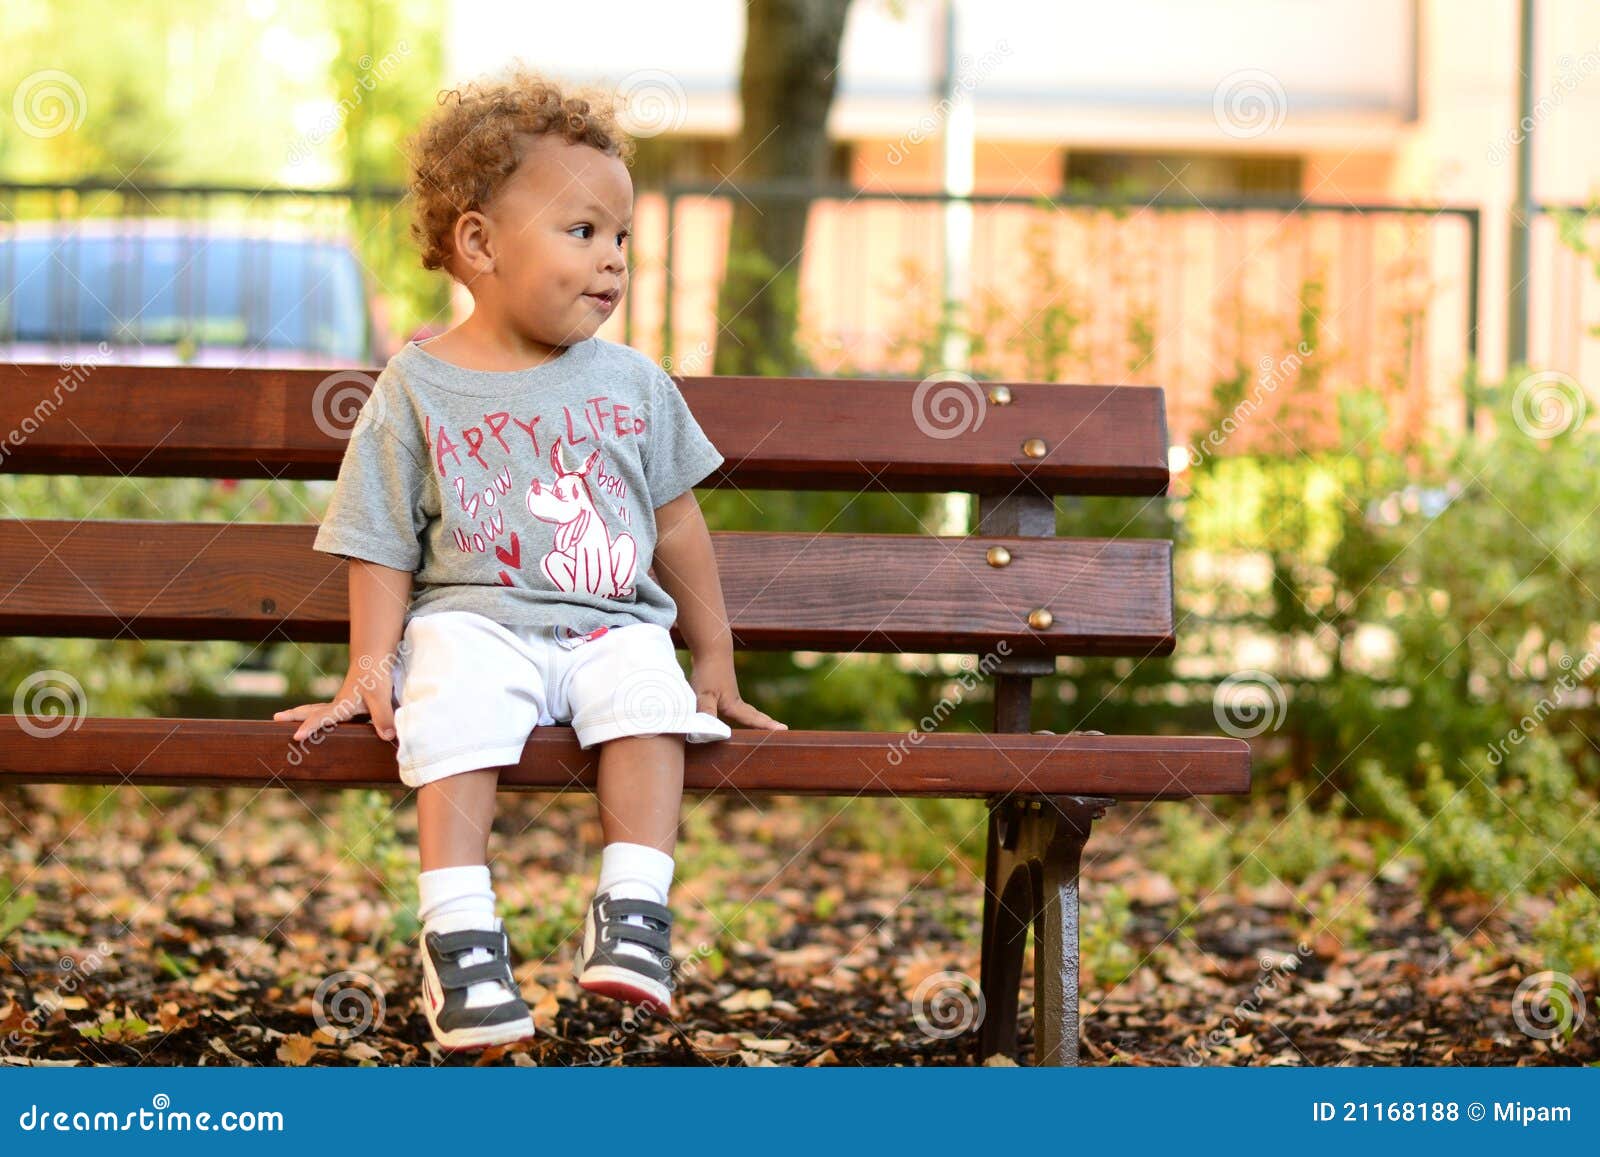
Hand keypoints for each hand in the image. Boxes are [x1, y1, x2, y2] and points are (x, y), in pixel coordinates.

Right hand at [273, 663, 396, 743]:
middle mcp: (336, 705)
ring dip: (300, 714)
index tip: (296, 736)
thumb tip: (387, 737)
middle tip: (275, 718)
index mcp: (342, 705)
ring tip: (282, 718)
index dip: (310, 727)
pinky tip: (313, 721)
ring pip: (315, 710)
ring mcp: (339, 704)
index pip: (322, 717)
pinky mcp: (344, 704)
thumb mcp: (382, 697)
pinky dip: (313, 716)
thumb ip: (384, 717)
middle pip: (311, 711)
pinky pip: (324, 712)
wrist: (374, 660)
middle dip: (294, 716)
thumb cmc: (376, 677)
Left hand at [690, 655, 786, 730]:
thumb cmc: (709, 671)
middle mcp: (734, 700)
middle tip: (781, 728)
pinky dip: (739, 708)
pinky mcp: (720, 686)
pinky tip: (730, 707)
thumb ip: (707, 713)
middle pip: (753, 714)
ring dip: (754, 716)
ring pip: (744, 708)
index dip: (766, 726)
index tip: (784, 729)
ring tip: (761, 721)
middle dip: (765, 722)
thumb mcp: (705, 695)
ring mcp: (728, 692)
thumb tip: (707, 733)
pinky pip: (733, 702)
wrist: (710, 647)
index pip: (752, 720)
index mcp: (733, 705)